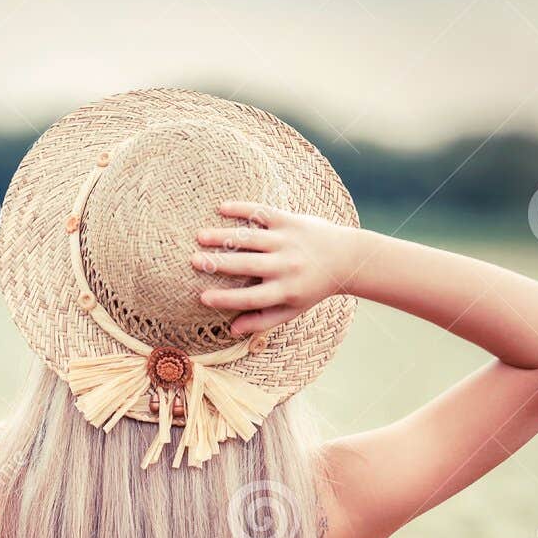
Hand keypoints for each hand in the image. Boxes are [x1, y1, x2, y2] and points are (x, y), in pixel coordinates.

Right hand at [192, 203, 358, 336]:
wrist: (344, 258)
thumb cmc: (311, 289)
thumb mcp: (292, 309)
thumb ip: (263, 320)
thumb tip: (232, 330)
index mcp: (286, 291)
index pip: (250, 298)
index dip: (226, 299)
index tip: (202, 297)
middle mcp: (286, 266)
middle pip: (246, 265)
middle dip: (218, 263)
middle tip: (193, 261)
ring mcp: (288, 241)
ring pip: (250, 238)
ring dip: (224, 235)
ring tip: (200, 236)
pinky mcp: (290, 220)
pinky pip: (262, 213)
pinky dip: (242, 209)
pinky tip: (221, 208)